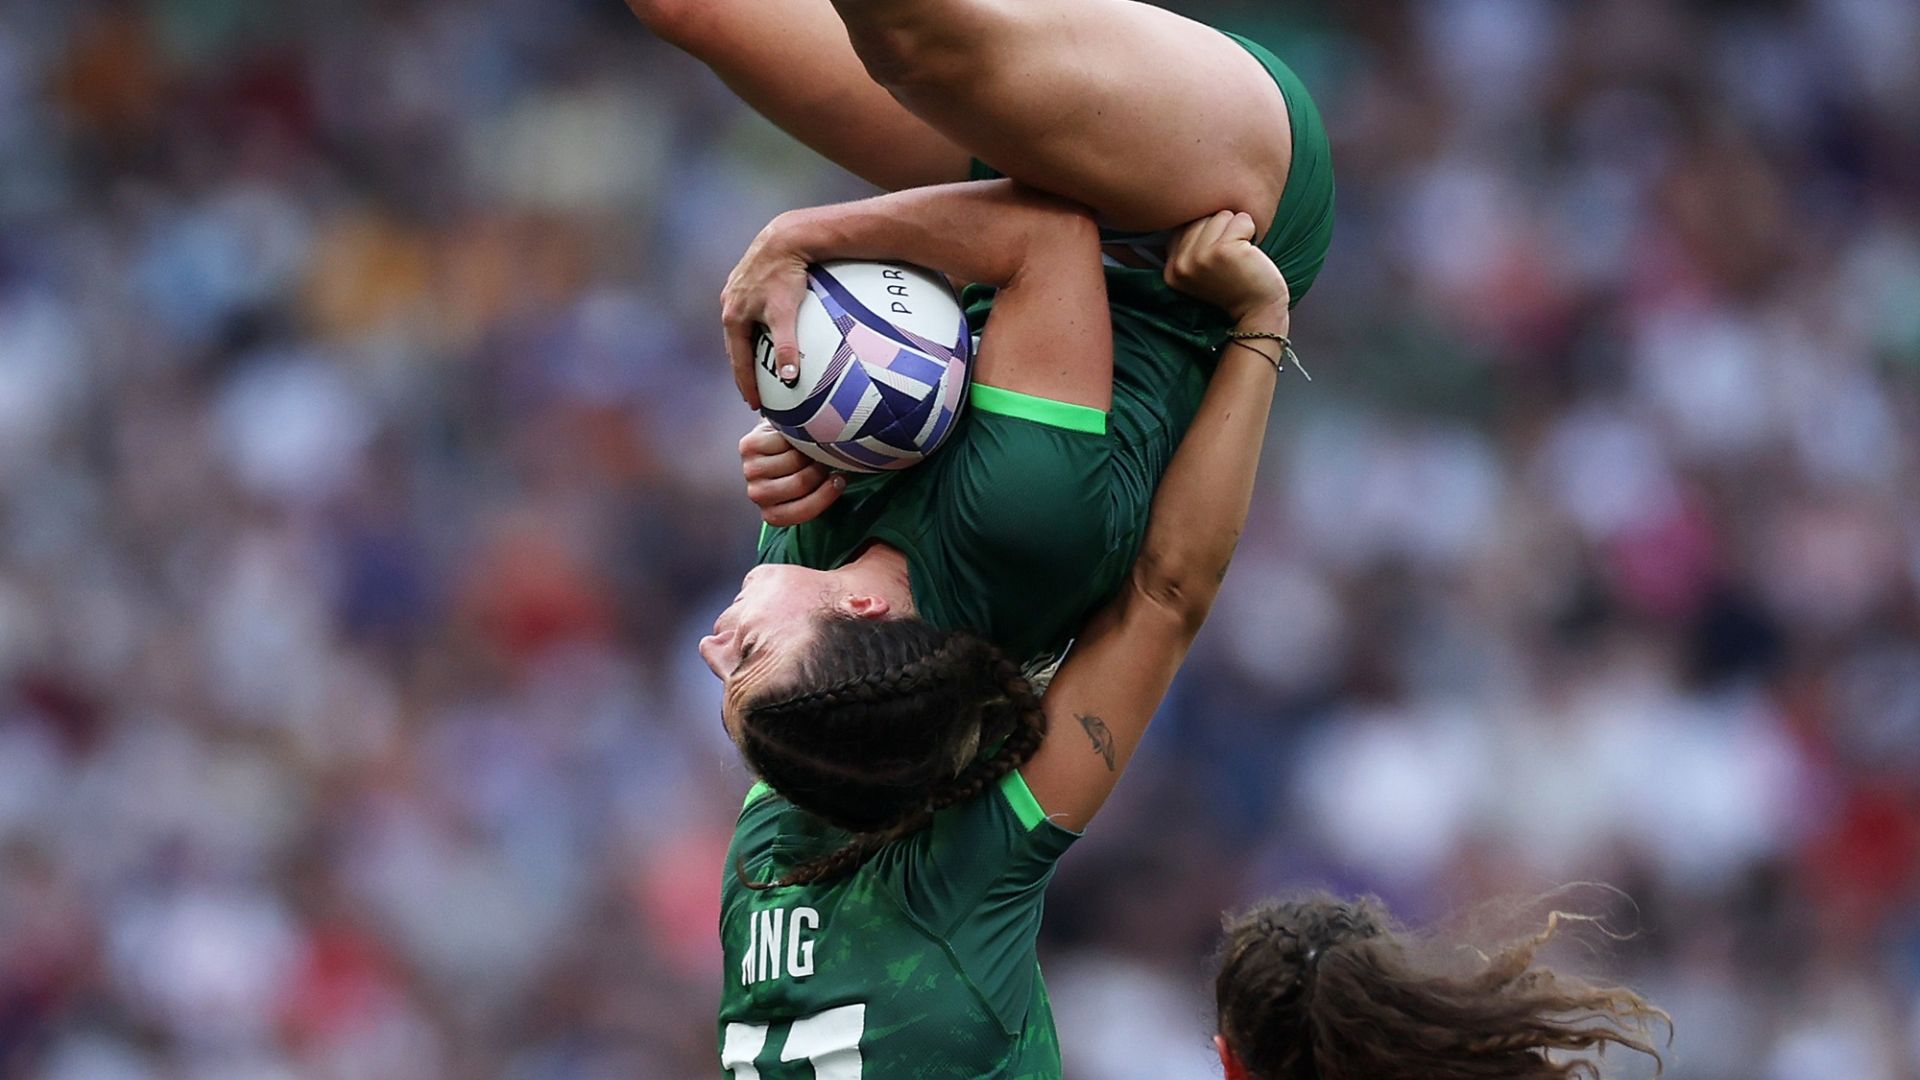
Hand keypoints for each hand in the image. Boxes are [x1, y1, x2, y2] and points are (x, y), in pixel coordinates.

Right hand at [721, 214, 811, 409]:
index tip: (754, 405)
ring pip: (740, 328)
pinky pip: (749, 311)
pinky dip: (754, 327)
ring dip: (747, 348)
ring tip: (759, 364)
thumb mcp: (786, 314)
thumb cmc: (785, 275)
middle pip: (735, 347)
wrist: (784, 238)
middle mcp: (729, 304)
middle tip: (754, 391)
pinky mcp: (746, 279)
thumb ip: (787, 347)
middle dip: (743, 370)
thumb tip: (789, 379)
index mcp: (733, 318)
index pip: (738, 361)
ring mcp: (735, 291)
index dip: (746, 385)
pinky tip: (767, 329)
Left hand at [739, 421, 845, 526]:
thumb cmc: (800, 467)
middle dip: (819, 469)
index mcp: (773, 513)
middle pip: (800, 483)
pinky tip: (793, 435)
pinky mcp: (747, 447)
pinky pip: (782, 440)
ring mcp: (750, 471)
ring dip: (807, 450)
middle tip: (824, 459)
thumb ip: (823, 491)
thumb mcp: (813, 486)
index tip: (841, 479)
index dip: (826, 495)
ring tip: (809, 446)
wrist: (779, 439)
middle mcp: (758, 495)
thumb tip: (842, 479)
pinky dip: (794, 434)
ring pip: (793, 460)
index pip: (802, 512)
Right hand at [1162, 211, 1290, 326]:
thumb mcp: (1202, 270)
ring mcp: (1200, 257)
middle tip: (1231, 260)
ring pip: (1221, 215)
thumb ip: (1190, 246)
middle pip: (1202, 217)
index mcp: (1172, 270)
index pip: (1186, 224)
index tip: (1219, 259)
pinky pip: (1241, 220)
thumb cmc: (1236, 288)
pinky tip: (1250, 255)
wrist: (1259, 313)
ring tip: (1240, 257)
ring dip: (1238, 231)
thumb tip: (1190, 204)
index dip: (1209, 234)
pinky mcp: (1222, 251)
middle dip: (1223, 232)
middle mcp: (1181, 264)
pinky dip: (1252, 232)